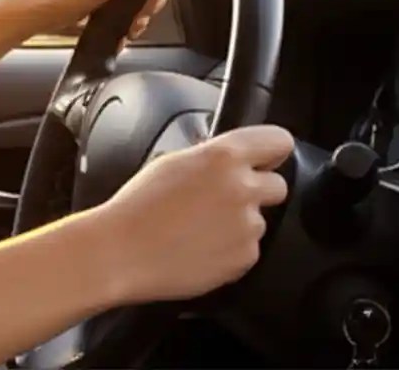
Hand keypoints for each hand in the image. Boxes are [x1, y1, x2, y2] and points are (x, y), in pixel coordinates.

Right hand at [93, 125, 293, 303]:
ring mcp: (247, 226)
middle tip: (223, 200)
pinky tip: (198, 247)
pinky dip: (229, 250)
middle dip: (256, 191)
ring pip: (258, 220)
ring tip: (198, 229)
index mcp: (223, 157)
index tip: (265, 160)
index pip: (278, 141)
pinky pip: (248, 249)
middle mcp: (242, 188)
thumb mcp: (170, 163)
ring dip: (238, 224)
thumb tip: (226, 159)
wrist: (121, 252)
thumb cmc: (135, 209)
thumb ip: (209, 158)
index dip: (271, 152)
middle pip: (277, 185)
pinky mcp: (245, 258)